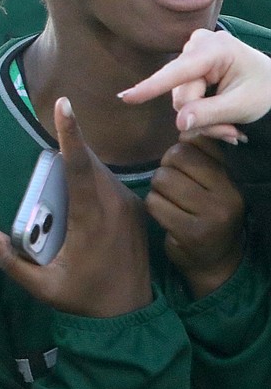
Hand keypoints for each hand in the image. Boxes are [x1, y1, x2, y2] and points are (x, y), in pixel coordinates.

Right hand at [0, 97, 153, 317]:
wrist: (130, 316)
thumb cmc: (83, 299)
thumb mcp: (41, 287)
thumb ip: (11, 261)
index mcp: (91, 219)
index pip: (79, 167)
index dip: (70, 134)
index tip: (63, 104)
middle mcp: (115, 206)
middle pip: (89, 162)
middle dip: (70, 146)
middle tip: (54, 138)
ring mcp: (129, 208)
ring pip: (102, 171)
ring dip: (81, 164)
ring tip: (63, 175)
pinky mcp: (136, 212)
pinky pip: (111, 183)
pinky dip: (93, 179)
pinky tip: (80, 195)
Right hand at [120, 28, 270, 143]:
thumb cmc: (265, 91)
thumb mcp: (243, 106)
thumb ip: (209, 114)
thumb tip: (179, 122)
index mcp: (216, 49)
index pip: (178, 73)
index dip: (152, 87)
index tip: (126, 98)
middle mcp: (198, 44)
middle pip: (181, 93)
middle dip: (200, 118)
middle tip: (230, 133)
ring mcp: (192, 52)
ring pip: (181, 99)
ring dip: (202, 120)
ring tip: (230, 128)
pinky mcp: (189, 64)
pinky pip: (184, 95)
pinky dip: (200, 112)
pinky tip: (221, 119)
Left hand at [147, 137, 245, 299]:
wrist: (217, 261)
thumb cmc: (208, 213)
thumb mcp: (214, 182)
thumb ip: (203, 154)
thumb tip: (186, 127)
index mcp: (234, 177)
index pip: (198, 142)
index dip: (182, 148)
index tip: (184, 164)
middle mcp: (228, 194)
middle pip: (176, 157)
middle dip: (166, 168)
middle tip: (174, 186)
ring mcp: (212, 215)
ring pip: (162, 179)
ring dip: (158, 189)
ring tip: (172, 202)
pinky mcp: (192, 232)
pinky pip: (155, 203)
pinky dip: (154, 207)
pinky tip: (168, 216)